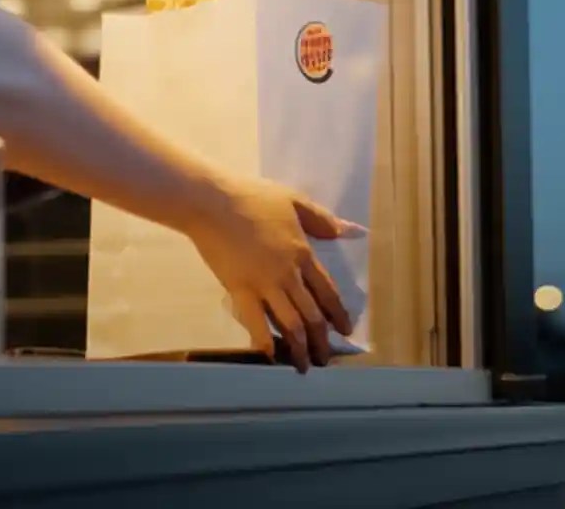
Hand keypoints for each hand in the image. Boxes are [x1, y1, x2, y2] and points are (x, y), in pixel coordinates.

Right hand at [182, 176, 359, 372]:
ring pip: (289, 323)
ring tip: (303, 365)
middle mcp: (288, 274)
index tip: (344, 331)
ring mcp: (264, 284)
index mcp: (303, 253)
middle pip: (312, 314)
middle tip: (325, 359)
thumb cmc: (253, 197)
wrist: (212, 202)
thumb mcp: (294, 201)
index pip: (327, 291)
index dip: (338, 314)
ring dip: (300, 347)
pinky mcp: (239, 290)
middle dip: (321, 340)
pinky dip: (264, 341)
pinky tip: (270, 355)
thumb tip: (352, 232)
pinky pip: (255, 321)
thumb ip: (323, 219)